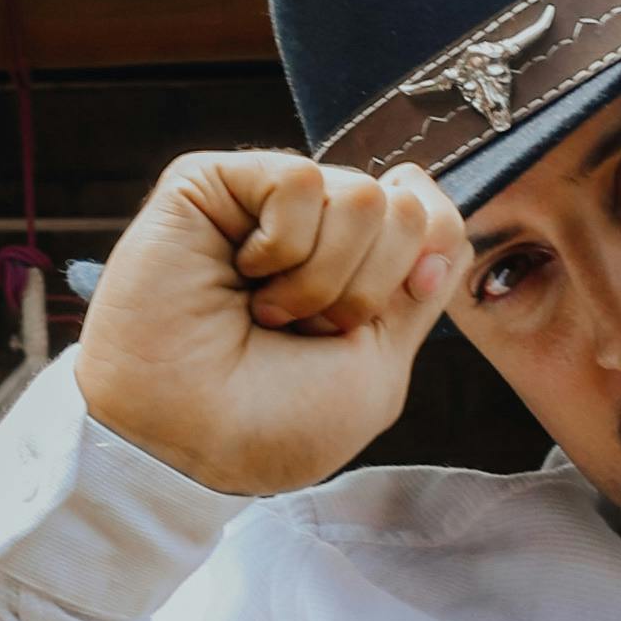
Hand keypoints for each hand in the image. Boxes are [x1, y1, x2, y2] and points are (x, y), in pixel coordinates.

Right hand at [74, 149, 464, 498]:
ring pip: (362, 194)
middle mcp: (314, 231)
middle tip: (303, 331)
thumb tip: (423, 198)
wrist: (189, 441)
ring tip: (267, 313)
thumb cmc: (273, 424)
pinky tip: (242, 277)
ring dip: (322, 278)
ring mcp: (265, 204)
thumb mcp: (376, 371)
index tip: (372, 322)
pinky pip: (299, 179)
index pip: (432, 220)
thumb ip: (415, 289)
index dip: (425, 261)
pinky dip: (281, 246)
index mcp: (354, 272)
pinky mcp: (215, 183)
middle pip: (406, 209)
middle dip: (366, 290)